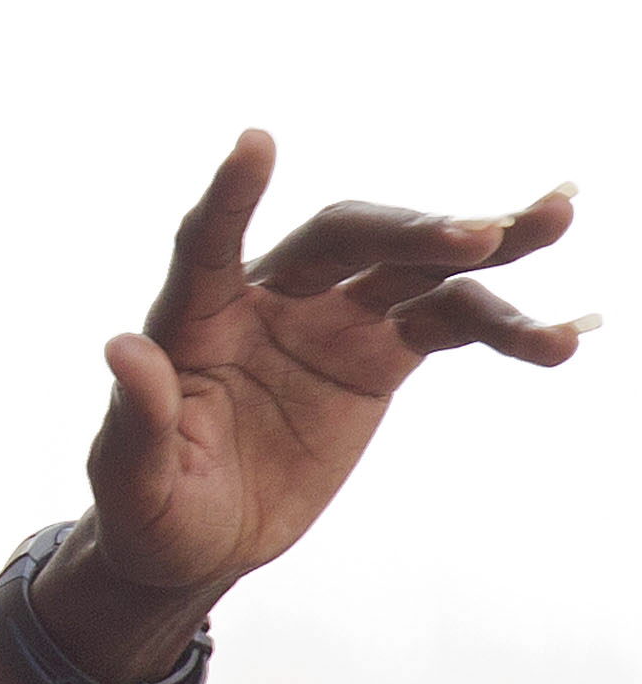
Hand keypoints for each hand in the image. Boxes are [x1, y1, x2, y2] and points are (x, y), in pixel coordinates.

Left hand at [45, 134, 586, 671]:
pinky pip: (447, 324)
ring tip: (559, 220)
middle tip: (481, 234)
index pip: (206, 244)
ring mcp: (327, 324)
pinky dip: (504, 324)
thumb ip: (135, 417)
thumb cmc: (145, 509)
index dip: (231, 195)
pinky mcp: (375, 358)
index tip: (255, 140)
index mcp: (191, 321)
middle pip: (341, 240)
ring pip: (413, 270)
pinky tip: (562, 336)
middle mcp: (265, 303)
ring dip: (485, 251)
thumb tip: (121, 347)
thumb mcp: (129, 479)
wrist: (198, 543)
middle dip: (410, 229)